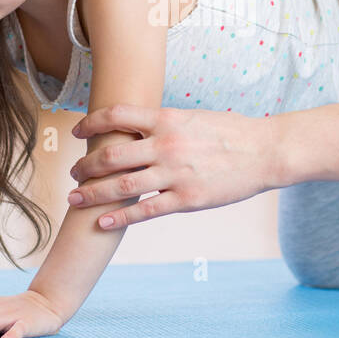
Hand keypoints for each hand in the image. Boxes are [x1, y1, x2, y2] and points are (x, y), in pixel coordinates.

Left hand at [67, 104, 277, 228]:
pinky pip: (145, 210)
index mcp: (167, 119)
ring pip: (121, 185)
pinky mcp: (187, 200)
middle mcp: (166, 144)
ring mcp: (175, 174)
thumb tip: (135, 128)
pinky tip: (102, 221)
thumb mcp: (192, 117)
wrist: (265, 151)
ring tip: (74, 199)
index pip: (116, 116)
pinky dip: (120, 217)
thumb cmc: (230, 132)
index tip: (76, 132)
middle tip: (74, 174)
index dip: (89, 123)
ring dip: (92, 193)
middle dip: (85, 166)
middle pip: (110, 155)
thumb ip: (163, 124)